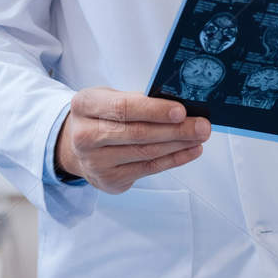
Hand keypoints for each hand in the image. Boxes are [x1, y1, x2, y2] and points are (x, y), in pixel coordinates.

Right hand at [55, 87, 210, 193]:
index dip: (154, 110)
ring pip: (145, 153)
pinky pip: (148, 169)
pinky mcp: (109, 180)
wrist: (76, 144)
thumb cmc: (101, 115)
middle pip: (137, 133)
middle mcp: (84, 135)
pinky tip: (190, 151)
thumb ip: (139, 99)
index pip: (123, 108)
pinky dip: (173, 159)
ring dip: (178, 144)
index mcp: (84, 106)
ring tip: (199, 136)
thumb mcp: (110, 97)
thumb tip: (180, 104)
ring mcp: (95, 162)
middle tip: (201, 125)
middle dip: (175, 130)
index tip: (181, 110)